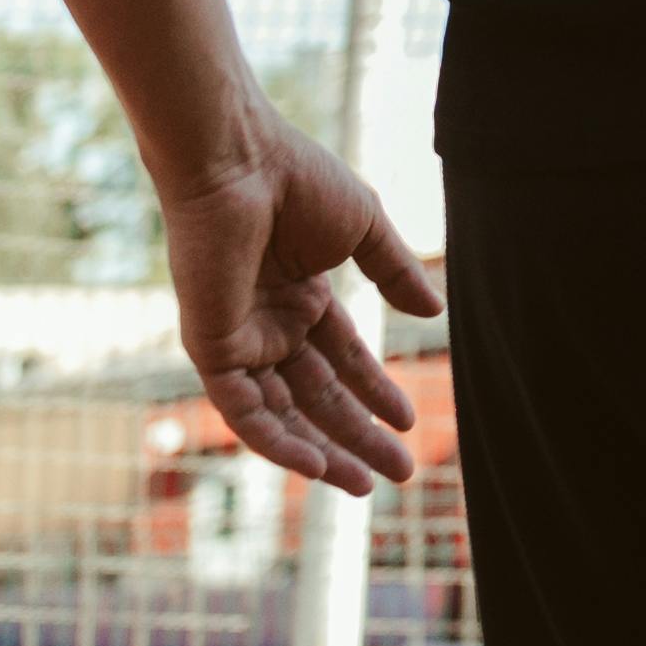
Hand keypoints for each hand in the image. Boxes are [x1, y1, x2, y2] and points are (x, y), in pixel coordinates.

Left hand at [160, 110, 439, 492]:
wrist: (239, 163)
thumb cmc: (297, 180)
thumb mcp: (365, 228)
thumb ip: (394, 273)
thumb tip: (434, 312)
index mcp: (302, 298)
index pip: (343, 361)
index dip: (377, 393)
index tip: (410, 422)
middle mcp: (269, 327)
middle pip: (318, 398)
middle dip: (359, 436)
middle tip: (401, 472)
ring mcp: (240, 341)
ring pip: (283, 416)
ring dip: (323, 451)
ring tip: (367, 483)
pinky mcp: (211, 351)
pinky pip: (244, 412)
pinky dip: (278, 443)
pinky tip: (316, 466)